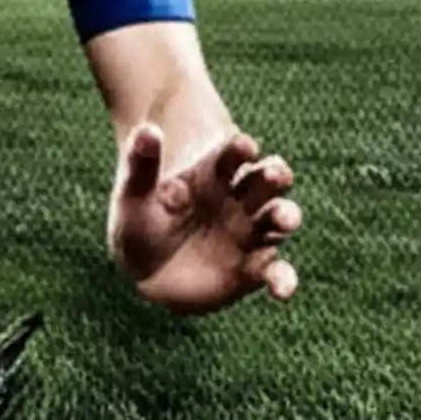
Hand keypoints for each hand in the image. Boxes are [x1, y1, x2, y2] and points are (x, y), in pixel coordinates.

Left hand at [108, 123, 302, 313]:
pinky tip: (282, 289)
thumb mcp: (134, 193)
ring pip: (277, 217)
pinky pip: (273, 270)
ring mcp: (250, 232)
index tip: (242, 145)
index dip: (240, 148)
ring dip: (285, 215)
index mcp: (214, 174)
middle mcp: (239, 199)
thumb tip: (145, 130)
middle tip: (274, 173)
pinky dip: (282, 278)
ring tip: (286, 220)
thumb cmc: (140, 222)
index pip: (234, 154)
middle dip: (274, 174)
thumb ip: (141, 164)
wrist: (143, 267)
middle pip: (266, 180)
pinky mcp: (252, 266)